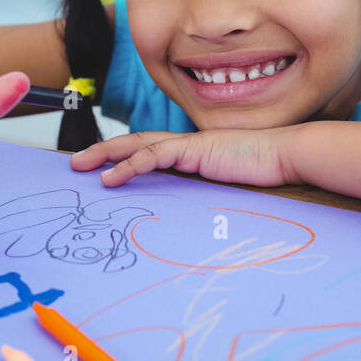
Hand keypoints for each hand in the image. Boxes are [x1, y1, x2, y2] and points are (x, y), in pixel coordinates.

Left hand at [69, 127, 300, 187]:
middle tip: (75, 163)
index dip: (121, 155)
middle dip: (103, 151)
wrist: (285, 157)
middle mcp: (185, 145)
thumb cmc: (261, 173)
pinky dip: (130, 165)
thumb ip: (203, 191)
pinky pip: (155, 155)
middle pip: (135, 142)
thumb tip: (183, 218)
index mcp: (190, 153)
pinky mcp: (194, 149)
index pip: (148, 150)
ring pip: (138, 144)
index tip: (98, 168)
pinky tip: (112, 177)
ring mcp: (189, 144)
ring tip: (82, 166)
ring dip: (106, 154)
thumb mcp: (225, 186)